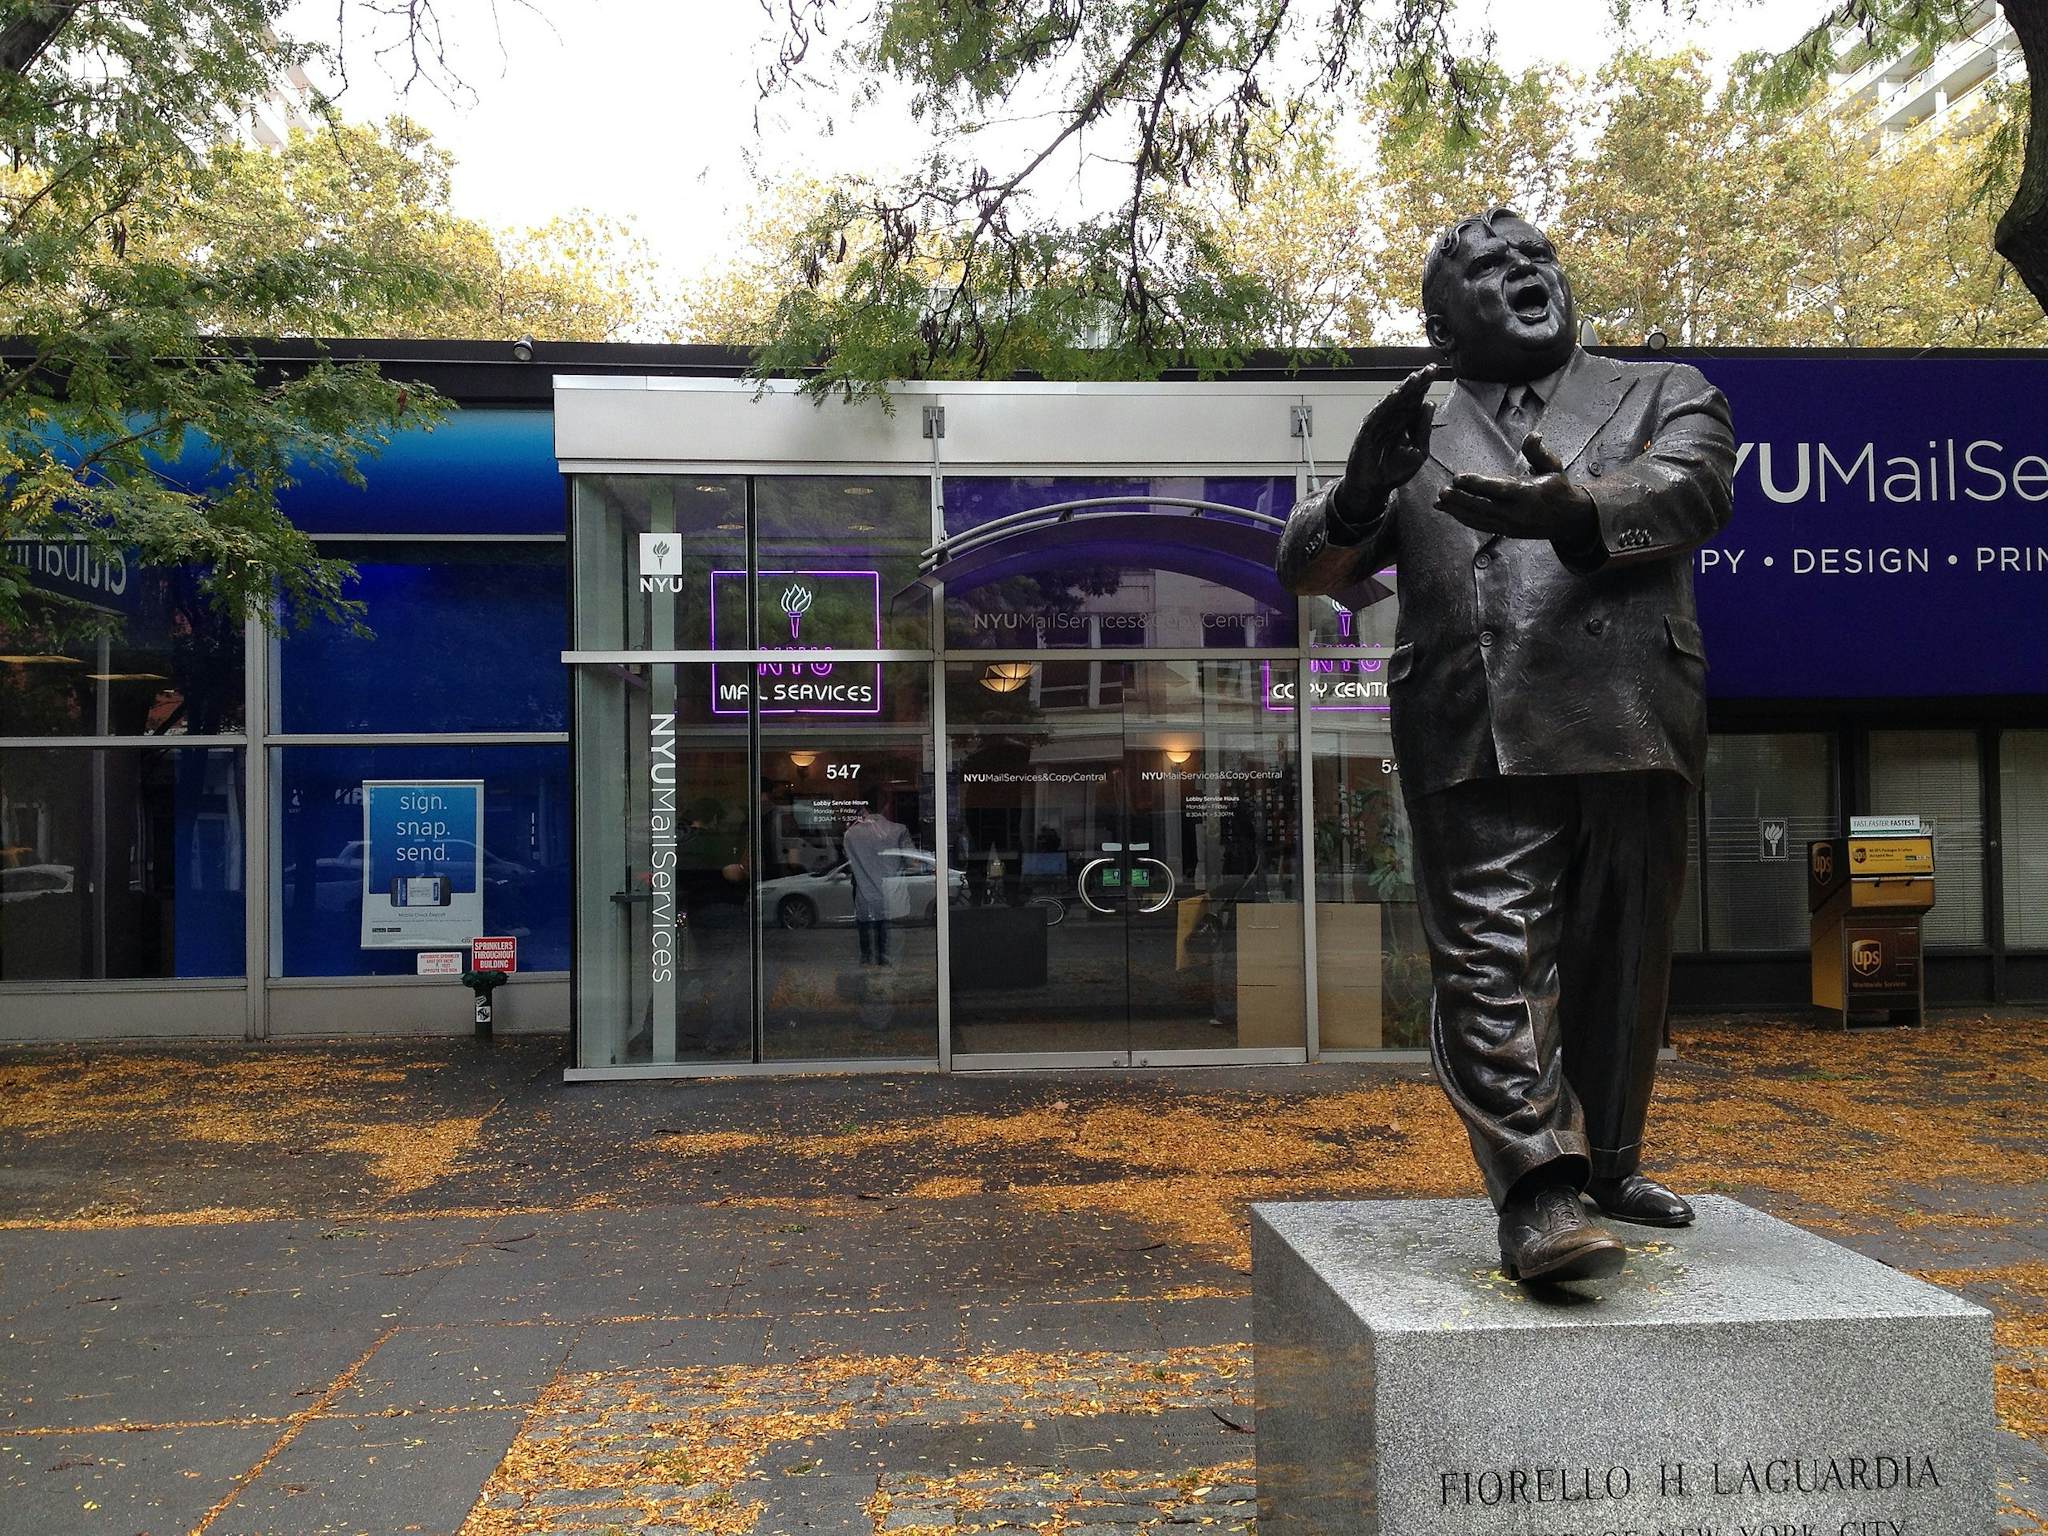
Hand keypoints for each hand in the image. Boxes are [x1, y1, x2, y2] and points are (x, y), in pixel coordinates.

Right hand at [1343, 362, 1446, 500]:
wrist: (1374, 489)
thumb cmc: (1393, 472)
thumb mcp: (1419, 451)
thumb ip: (1424, 429)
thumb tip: (1430, 404)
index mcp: (1405, 422)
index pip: (1416, 399)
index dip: (1424, 386)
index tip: (1435, 371)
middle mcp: (1392, 419)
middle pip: (1406, 397)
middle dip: (1418, 382)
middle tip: (1430, 370)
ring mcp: (1379, 424)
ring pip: (1392, 402)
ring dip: (1404, 389)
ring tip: (1416, 378)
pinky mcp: (1367, 432)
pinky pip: (1378, 415)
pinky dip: (1386, 404)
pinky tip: (1396, 395)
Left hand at [1434, 431, 1597, 542]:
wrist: (1568, 520)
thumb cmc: (1558, 489)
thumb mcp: (1553, 467)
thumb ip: (1539, 452)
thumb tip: (1534, 435)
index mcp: (1529, 494)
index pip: (1499, 489)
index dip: (1478, 484)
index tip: (1458, 478)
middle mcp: (1517, 512)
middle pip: (1484, 507)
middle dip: (1461, 501)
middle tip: (1442, 492)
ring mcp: (1510, 525)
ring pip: (1479, 519)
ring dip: (1458, 511)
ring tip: (1440, 502)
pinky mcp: (1505, 532)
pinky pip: (1481, 525)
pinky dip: (1464, 518)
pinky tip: (1450, 511)